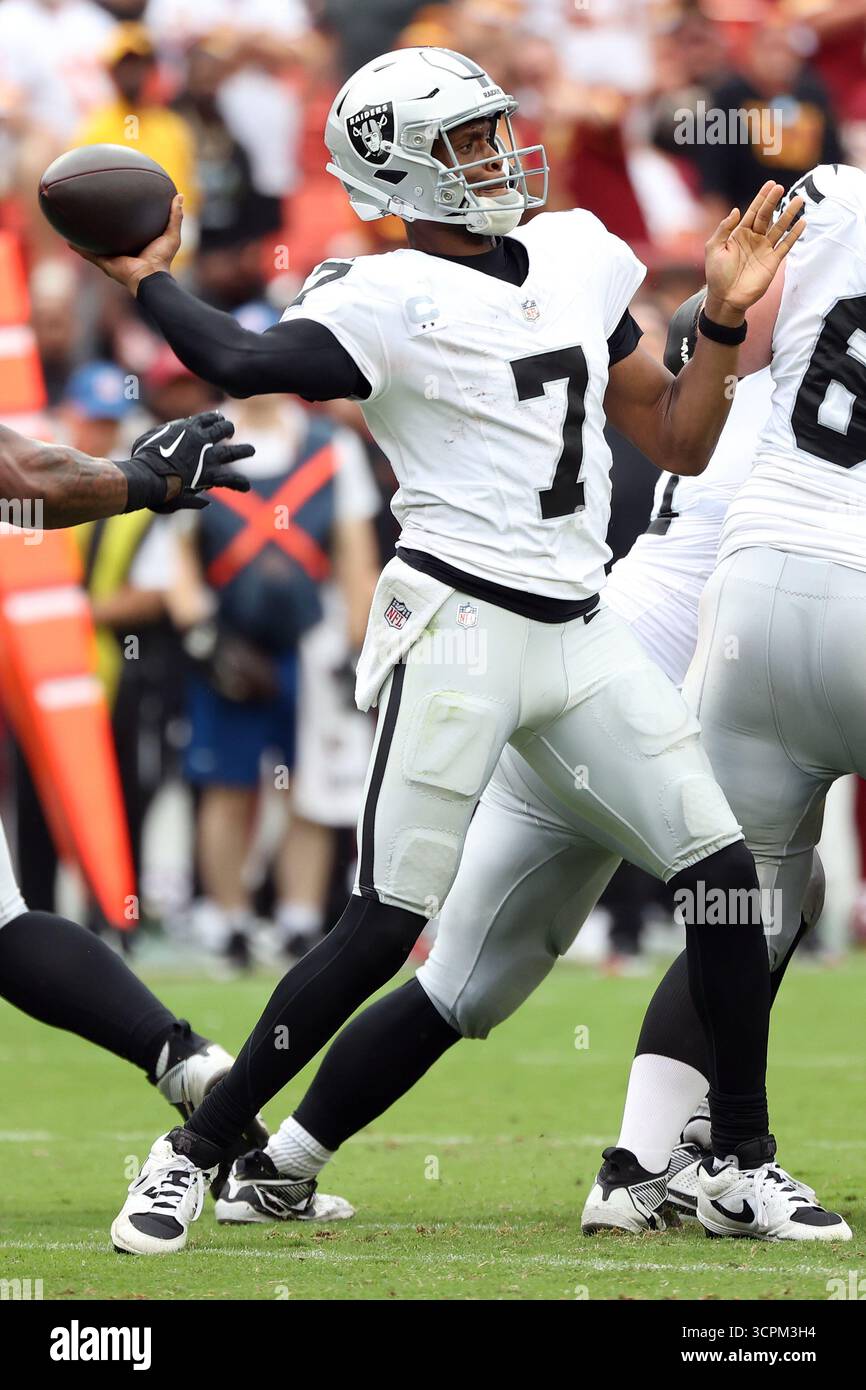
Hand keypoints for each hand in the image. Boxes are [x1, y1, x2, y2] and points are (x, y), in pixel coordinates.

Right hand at [69, 193, 183, 295]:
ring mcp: (112, 258)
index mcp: (135, 245)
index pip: (127, 230)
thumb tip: (179, 195)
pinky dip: (78, 248)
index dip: (123, 219)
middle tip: (94, 211)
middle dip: (101, 226)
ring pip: (95, 245)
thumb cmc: (162, 259)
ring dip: (85, 237)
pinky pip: (88, 254)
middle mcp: (122, 251)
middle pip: (109, 236)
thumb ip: (175, 216)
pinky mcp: (105, 263)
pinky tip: (68, 241)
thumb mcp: (171, 235)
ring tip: (74, 224)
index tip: (118, 206)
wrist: (150, 276)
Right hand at [127, 411, 252, 512]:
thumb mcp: (148, 439)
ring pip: (232, 452)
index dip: (212, 419)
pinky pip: (230, 480)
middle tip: (230, 433)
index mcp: (186, 427)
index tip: (216, 419)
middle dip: (227, 429)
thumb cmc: (142, 458)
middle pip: (222, 430)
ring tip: (251, 450)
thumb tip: (172, 439)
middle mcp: (201, 439)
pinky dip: (239, 483)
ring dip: (243, 450)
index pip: (206, 418)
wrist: (148, 474)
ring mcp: (208, 457)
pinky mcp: (209, 476)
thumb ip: (162, 437)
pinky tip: (246, 487)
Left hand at [703, 181, 804, 325]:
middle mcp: (754, 239)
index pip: (753, 212)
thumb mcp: (714, 248)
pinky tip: (802, 223)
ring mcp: (764, 249)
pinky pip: (785, 245)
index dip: (762, 198)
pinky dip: (794, 235)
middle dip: (774, 201)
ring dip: (789, 214)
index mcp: (739, 234)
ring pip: (779, 227)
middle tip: (782, 188)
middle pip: (767, 216)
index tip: (771, 185)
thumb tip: (736, 211)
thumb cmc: (717, 275)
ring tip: (799, 200)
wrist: (726, 298)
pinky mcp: (772, 261)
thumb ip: (724, 229)